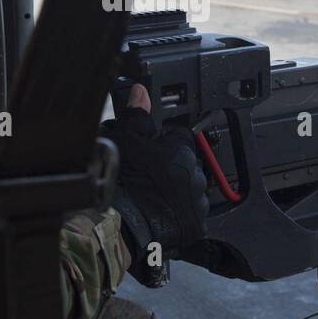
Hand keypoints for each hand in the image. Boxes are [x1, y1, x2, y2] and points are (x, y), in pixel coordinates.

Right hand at [101, 85, 208, 286]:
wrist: (120, 226)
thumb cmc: (122, 183)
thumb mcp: (124, 140)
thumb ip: (136, 116)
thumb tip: (141, 91)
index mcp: (183, 151)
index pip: (177, 137)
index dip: (159, 142)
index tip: (147, 150)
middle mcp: (195, 176)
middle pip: (183, 163)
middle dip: (168, 166)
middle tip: (143, 174)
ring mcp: (196, 203)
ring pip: (186, 189)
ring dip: (172, 190)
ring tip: (147, 196)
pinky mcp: (194, 226)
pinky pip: (187, 214)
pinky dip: (174, 213)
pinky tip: (155, 213)